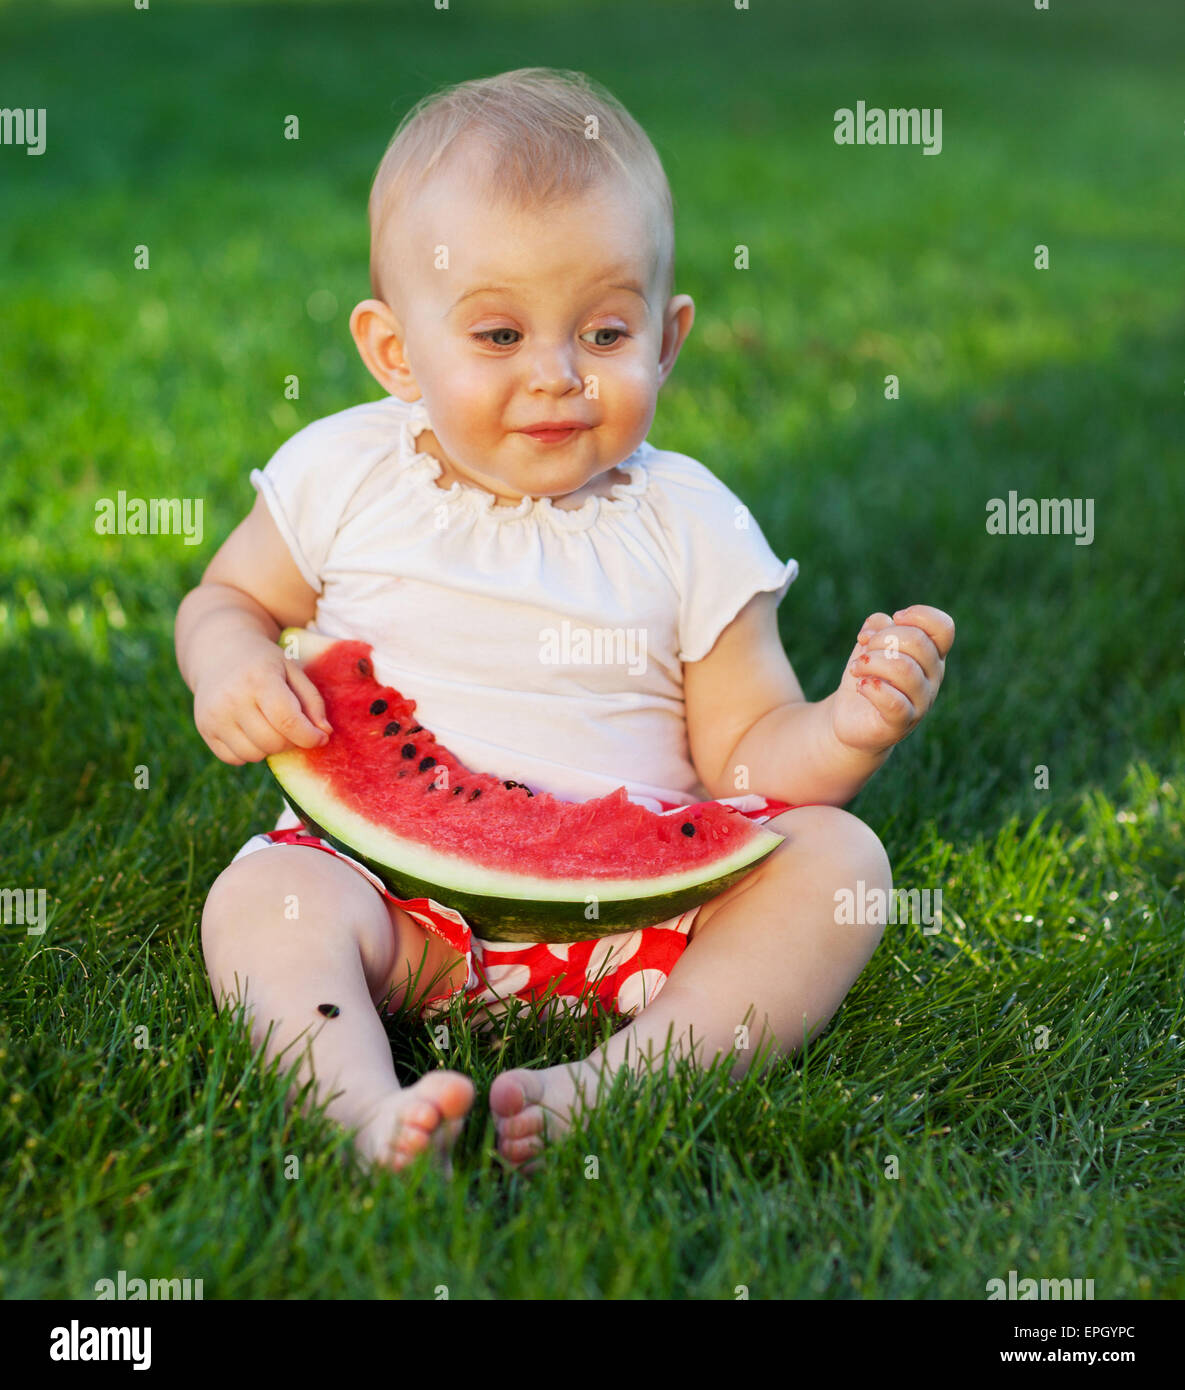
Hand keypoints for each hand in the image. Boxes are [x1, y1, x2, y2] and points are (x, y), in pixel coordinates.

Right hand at [193, 629, 332, 765]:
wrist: (219, 652)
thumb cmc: (264, 664)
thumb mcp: (293, 671)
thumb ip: (313, 702)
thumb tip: (324, 735)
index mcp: (259, 679)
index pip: (288, 721)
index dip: (309, 737)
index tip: (319, 738)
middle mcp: (232, 698)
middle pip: (273, 742)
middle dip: (290, 741)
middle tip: (291, 727)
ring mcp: (214, 715)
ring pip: (254, 755)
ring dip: (269, 748)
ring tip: (269, 725)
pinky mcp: (204, 728)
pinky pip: (235, 759)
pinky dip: (248, 752)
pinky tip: (250, 730)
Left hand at [830, 604, 954, 755]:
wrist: (851, 718)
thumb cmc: (867, 676)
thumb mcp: (870, 644)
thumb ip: (878, 626)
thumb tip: (883, 622)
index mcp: (931, 654)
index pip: (944, 627)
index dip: (919, 615)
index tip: (895, 619)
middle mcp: (933, 677)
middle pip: (918, 642)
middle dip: (882, 638)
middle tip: (865, 651)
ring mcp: (921, 701)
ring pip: (904, 669)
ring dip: (871, 662)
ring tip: (856, 669)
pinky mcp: (901, 723)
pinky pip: (894, 702)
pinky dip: (872, 688)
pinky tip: (861, 686)